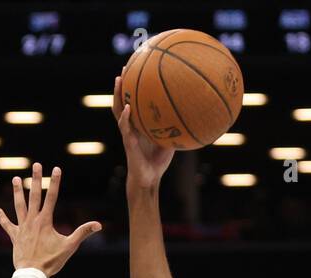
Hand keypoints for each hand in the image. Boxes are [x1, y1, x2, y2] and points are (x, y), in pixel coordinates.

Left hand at [0, 163, 100, 277]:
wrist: (32, 274)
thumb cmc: (52, 261)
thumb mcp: (70, 246)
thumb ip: (83, 233)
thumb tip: (98, 225)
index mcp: (45, 221)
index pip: (51, 197)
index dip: (54, 182)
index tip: (56, 168)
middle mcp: (32, 221)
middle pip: (34, 196)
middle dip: (35, 179)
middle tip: (35, 165)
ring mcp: (22, 228)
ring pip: (19, 206)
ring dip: (17, 192)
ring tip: (15, 179)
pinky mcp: (15, 237)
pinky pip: (7, 225)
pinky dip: (2, 218)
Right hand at [113, 67, 174, 189]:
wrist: (148, 179)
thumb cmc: (158, 161)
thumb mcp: (170, 141)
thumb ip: (176, 129)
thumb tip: (193, 117)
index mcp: (138, 124)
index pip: (133, 102)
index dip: (133, 87)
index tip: (137, 69)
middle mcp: (130, 125)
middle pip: (122, 100)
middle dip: (122, 84)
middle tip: (125, 66)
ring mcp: (127, 132)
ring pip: (117, 109)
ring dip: (118, 94)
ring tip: (120, 79)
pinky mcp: (127, 142)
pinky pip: (124, 127)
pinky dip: (125, 117)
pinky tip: (127, 108)